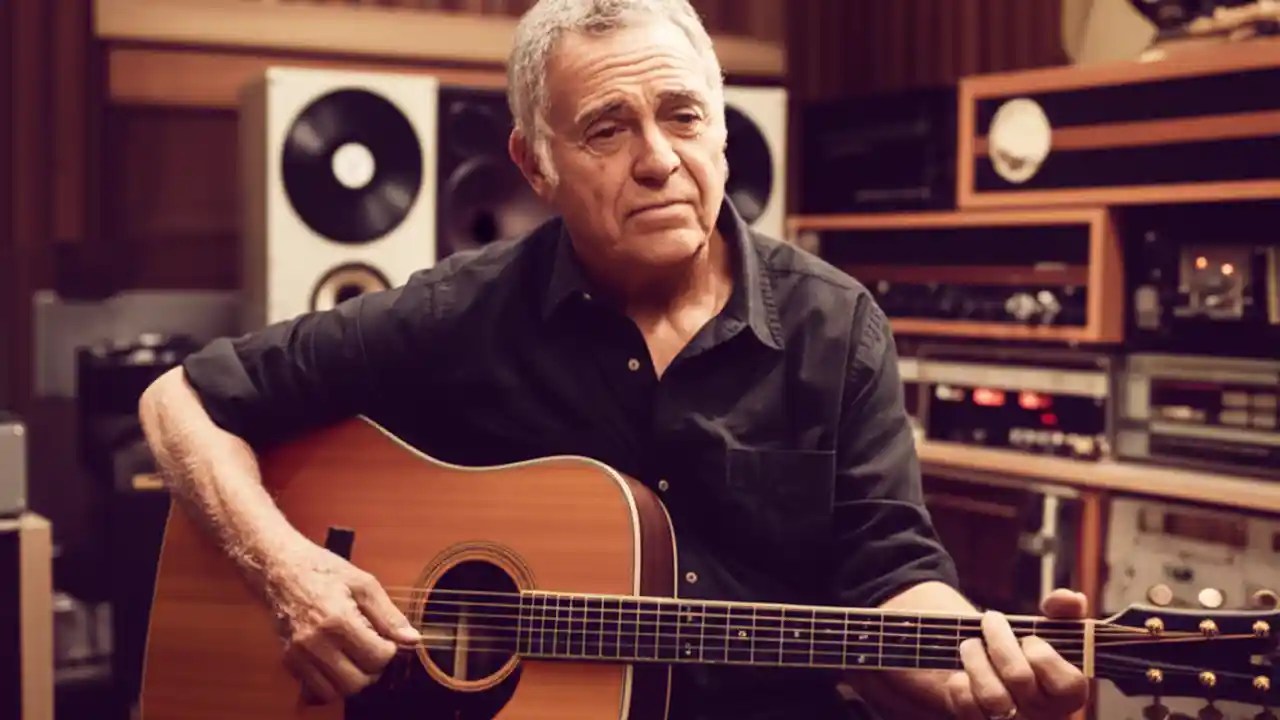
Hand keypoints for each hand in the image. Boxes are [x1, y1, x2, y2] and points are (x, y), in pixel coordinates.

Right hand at [262, 540, 421, 703]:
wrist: (279, 569)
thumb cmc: (323, 570)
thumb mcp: (363, 583)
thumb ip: (389, 615)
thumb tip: (412, 639)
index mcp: (337, 620)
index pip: (376, 658)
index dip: (390, 651)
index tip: (387, 638)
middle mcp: (315, 642)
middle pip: (356, 682)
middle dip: (373, 670)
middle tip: (374, 650)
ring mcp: (299, 655)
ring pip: (335, 692)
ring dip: (353, 679)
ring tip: (357, 657)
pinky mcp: (289, 661)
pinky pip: (316, 688)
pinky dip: (332, 681)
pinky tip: (338, 660)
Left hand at [946, 588, 1089, 719]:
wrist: (986, 668)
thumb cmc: (1024, 650)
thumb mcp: (1047, 629)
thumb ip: (1064, 611)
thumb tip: (1071, 598)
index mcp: (1067, 695)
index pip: (1068, 684)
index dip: (1044, 655)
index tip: (1029, 638)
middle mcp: (1043, 716)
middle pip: (1020, 678)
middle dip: (1000, 642)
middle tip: (990, 621)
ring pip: (993, 696)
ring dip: (975, 659)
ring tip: (970, 644)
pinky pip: (966, 706)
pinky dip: (959, 683)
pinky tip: (961, 672)